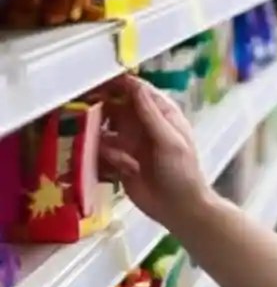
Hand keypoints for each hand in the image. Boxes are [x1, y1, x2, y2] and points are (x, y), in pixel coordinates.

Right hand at [98, 75, 211, 227]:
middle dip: (101, 106)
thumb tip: (135, 86)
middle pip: (117, 107)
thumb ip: (150, 115)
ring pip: (105, 128)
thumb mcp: (169, 141)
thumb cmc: (181, 171)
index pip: (139, 91)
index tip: (98, 79)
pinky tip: (117, 164)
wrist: (178, 207)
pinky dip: (102, 153)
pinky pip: (102, 150)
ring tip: (97, 140)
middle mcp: (143, 125)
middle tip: (84, 107)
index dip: (120, 83)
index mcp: (162, 114)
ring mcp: (130, 142)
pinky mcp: (118, 160)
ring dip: (98, 132)